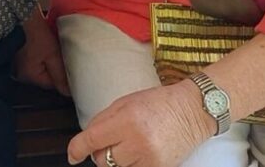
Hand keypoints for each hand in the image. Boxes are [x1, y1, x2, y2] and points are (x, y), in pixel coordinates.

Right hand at [13, 10, 69, 95]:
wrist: (25, 17)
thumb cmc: (37, 34)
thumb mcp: (53, 55)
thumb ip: (61, 76)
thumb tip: (67, 93)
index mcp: (29, 76)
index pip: (52, 85)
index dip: (63, 76)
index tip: (69, 66)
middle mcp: (20, 74)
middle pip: (45, 78)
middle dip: (55, 70)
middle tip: (61, 56)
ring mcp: (18, 65)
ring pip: (40, 70)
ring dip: (48, 63)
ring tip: (52, 50)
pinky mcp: (18, 57)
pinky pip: (34, 62)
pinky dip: (41, 57)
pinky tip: (45, 48)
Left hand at [66, 82, 213, 166]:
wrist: (191, 111)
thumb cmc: (158, 103)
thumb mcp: (126, 102)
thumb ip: (103, 120)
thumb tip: (86, 139)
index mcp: (127, 120)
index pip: (92, 140)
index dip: (76, 150)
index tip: (72, 156)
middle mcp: (137, 141)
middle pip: (102, 159)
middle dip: (101, 151)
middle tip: (113, 140)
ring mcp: (149, 157)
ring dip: (117, 159)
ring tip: (130, 144)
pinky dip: (131, 164)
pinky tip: (138, 153)